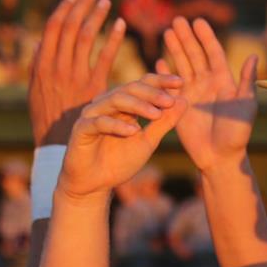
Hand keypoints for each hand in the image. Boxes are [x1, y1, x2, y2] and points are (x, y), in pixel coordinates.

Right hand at [29, 0, 125, 149]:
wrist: (60, 147)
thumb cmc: (48, 118)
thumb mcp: (36, 91)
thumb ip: (39, 66)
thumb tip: (40, 41)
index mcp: (41, 65)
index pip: (53, 28)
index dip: (64, 9)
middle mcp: (56, 68)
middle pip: (70, 28)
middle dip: (81, 6)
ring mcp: (75, 77)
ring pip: (86, 38)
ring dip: (96, 17)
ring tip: (106, 2)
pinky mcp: (93, 88)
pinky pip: (104, 58)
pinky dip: (112, 39)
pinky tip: (120, 25)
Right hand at [58, 74, 188, 200]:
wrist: (94, 185)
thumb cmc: (120, 161)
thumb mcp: (148, 141)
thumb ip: (164, 122)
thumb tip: (185, 100)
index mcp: (124, 103)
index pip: (143, 84)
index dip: (161, 81)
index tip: (181, 82)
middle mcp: (107, 103)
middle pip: (130, 88)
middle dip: (152, 93)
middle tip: (170, 101)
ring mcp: (93, 114)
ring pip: (116, 100)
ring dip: (138, 106)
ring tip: (156, 114)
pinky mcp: (81, 129)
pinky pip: (100, 122)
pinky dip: (118, 125)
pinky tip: (134, 131)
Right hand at [158, 17, 257, 174]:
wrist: (220, 158)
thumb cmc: (237, 134)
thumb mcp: (245, 106)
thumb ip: (246, 81)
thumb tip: (254, 56)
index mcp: (223, 82)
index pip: (213, 53)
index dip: (205, 37)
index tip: (198, 21)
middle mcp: (206, 85)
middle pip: (195, 55)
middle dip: (186, 38)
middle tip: (177, 19)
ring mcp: (192, 95)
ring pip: (182, 66)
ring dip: (175, 50)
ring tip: (167, 32)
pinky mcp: (179, 107)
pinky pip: (169, 86)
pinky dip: (163, 75)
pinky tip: (158, 62)